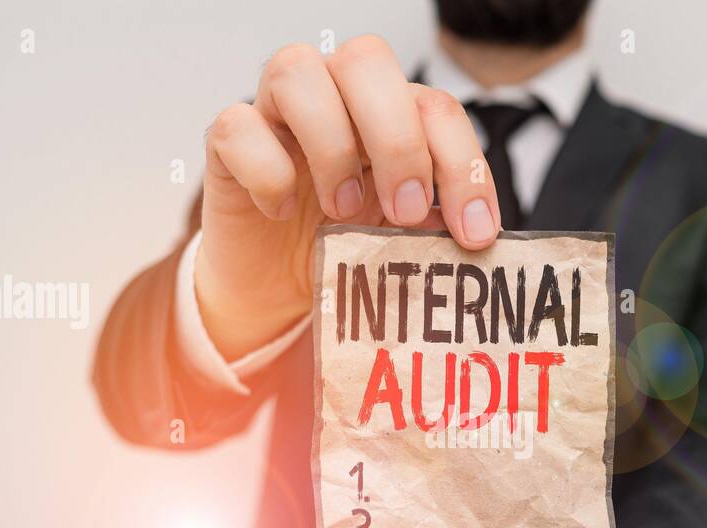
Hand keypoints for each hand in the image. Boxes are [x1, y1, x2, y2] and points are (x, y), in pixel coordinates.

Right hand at [195, 34, 500, 360]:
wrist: (278, 289)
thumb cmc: (343, 249)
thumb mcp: (403, 241)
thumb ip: (438, 226)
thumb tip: (477, 236)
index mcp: (388, 111)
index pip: (434, 106)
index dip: (463, 165)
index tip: (475, 233)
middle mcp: (333, 94)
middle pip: (366, 60)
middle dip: (397, 139)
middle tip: (406, 211)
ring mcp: (276, 111)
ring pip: (295, 70)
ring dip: (331, 145)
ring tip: (342, 210)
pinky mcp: (228, 142)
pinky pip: (237, 126)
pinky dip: (267, 173)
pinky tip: (282, 212)